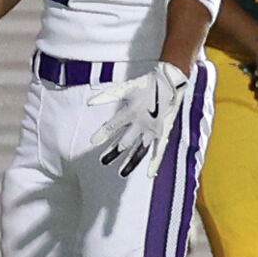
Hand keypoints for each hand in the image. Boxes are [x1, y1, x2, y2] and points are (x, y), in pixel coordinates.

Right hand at [89, 60, 191, 177]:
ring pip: (139, 150)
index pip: (112, 127)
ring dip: (130, 161)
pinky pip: (159, 150)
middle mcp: (138, 125)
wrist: (168, 82)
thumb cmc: (146, 85)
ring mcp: (150, 130)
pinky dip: (155, 162)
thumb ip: (107, 96)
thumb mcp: (125, 89)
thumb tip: (89, 103)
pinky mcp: (163, 133)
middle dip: (113, 152)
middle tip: (103, 161)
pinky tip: (150, 173)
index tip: (93, 142)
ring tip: (122, 173)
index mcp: (129, 114)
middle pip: (124, 142)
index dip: (103, 134)